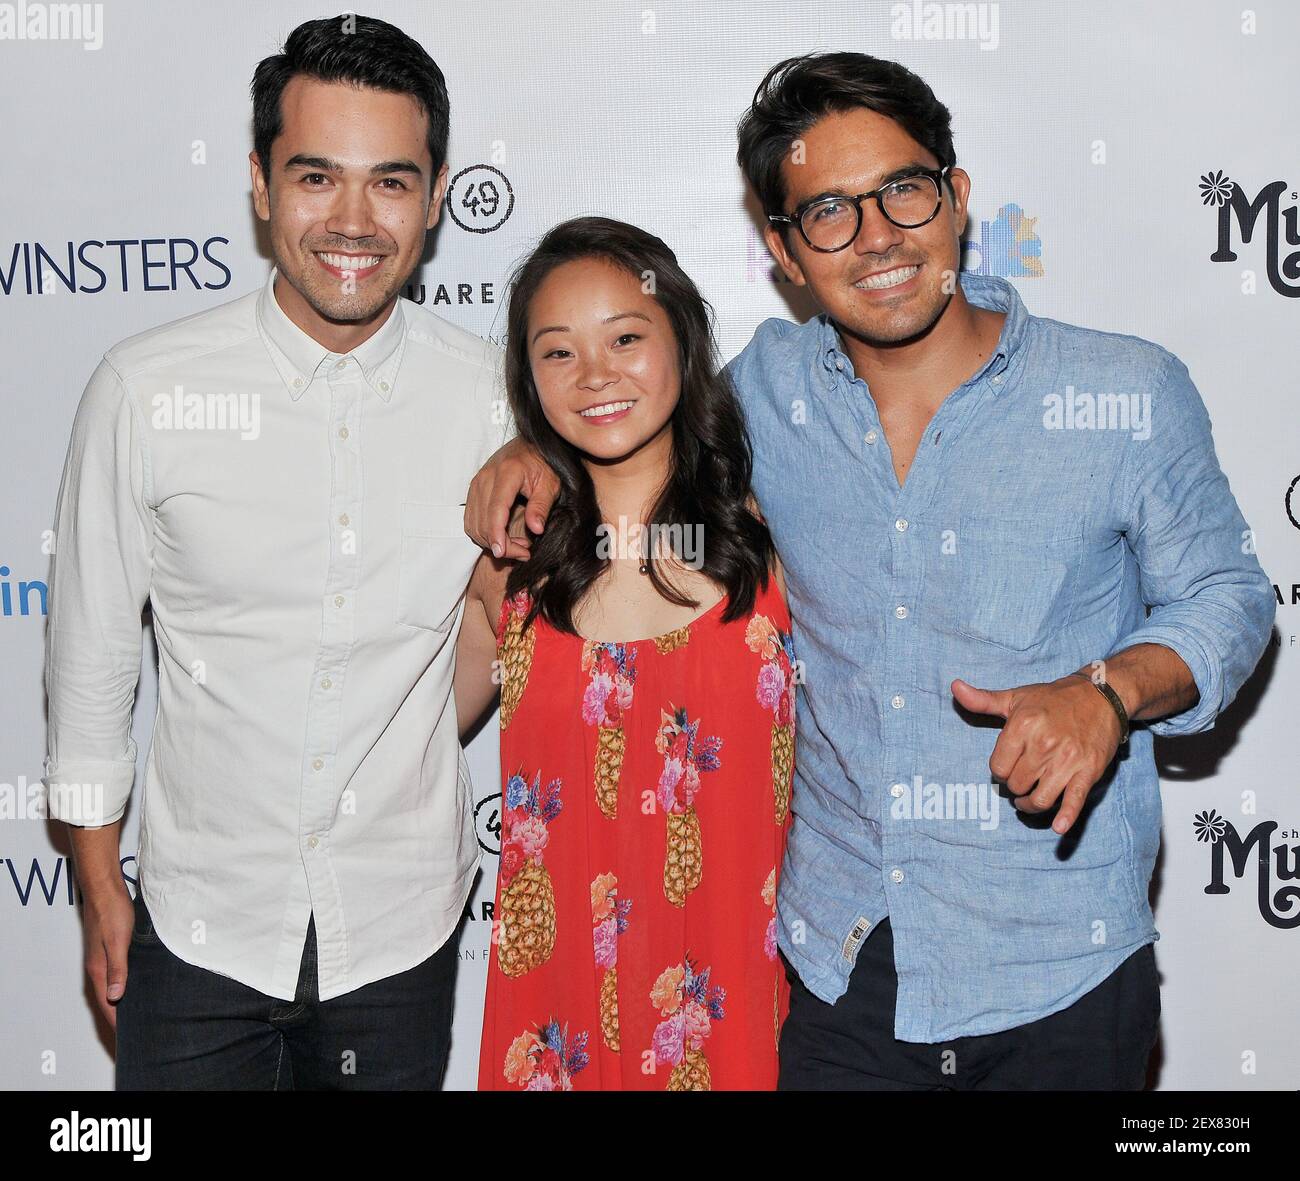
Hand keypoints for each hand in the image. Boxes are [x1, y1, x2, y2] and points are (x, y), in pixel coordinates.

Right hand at [82, 883, 134, 1028]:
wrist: (105, 889)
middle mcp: (97, 967)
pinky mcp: (109, 948)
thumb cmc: (112, 913)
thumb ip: (117, 968)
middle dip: (121, 1014)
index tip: (129, 1036)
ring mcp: (102, 958)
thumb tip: (115, 997)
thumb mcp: (118, 941)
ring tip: (140, 1011)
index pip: (107, 1004)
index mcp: (98, 969)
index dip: (117, 1021)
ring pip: (113, 985)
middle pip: (108, 998)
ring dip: (123, 999)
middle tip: (138, 1028)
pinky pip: (117, 972)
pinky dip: (126, 983)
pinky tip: (139, 983)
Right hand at [464, 438, 558, 560]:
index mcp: (507, 472)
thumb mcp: (550, 483)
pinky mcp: (473, 489)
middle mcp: (486, 477)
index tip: (501, 552)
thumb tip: (536, 529)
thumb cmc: (542, 463)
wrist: (529, 445)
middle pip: (484, 521)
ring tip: (518, 545)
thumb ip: (541, 506)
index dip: (496, 533)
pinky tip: (503, 537)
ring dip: (492, 541)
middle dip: (501, 543)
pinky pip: (471, 519)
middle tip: (525, 551)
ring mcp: (477, 483)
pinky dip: (483, 533)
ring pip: (474, 523)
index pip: (496, 509)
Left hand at [950, 674, 1123, 834]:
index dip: (1000, 771)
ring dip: (1031, 805)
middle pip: (1017, 785)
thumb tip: (955, 687)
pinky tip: (1059, 828)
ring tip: (1029, 801)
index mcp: (1022, 725)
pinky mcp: (1088, 771)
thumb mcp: (1016, 697)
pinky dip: (1066, 817)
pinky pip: (1074, 800)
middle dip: (1016, 787)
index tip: (1008, 766)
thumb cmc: (1053, 699)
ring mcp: (1067, 760)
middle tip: (1021, 780)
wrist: (1102, 695)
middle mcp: (1044, 744)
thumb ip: (982, 700)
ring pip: (1039, 799)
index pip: (997, 768)